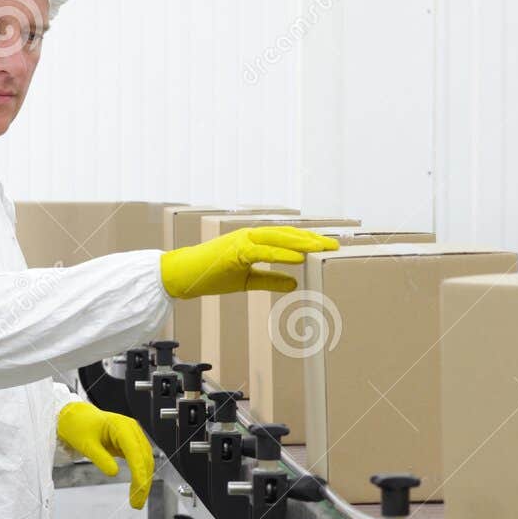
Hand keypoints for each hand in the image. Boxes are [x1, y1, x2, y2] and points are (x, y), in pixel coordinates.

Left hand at [56, 401, 153, 509]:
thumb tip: (113, 473)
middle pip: (145, 458)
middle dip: (143, 482)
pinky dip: (139, 475)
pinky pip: (140, 460)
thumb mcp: (86, 444)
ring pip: (146, 461)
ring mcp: (133, 436)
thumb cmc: (79, 426)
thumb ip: (100, 458)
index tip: (139, 489)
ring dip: (143, 481)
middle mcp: (132, 429)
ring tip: (137, 500)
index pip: (135, 451)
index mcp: (122, 426)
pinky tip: (136, 488)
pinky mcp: (131, 443)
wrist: (76, 418)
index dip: (139, 472)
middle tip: (137, 502)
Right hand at [159, 226, 338, 298]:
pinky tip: (299, 257)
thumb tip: (293, 283)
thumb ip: (270, 279)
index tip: (327, 246)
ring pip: (278, 238)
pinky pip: (264, 251)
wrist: (183, 276)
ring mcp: (242, 241)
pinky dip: (282, 253)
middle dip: (311, 239)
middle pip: (287, 234)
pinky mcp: (235, 251)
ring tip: (321, 247)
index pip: (286, 238)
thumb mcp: (247, 280)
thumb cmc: (211, 275)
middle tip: (334, 245)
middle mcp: (250, 236)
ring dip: (301, 242)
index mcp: (253, 241)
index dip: (307, 241)